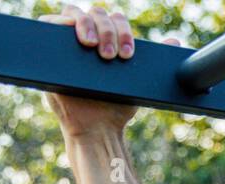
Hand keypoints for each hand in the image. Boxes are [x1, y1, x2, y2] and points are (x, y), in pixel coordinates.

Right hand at [39, 5, 180, 139]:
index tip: (128, 54)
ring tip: (93, 47)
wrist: (98, 129)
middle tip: (111, 56)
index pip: (115, 19)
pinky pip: (49, 23)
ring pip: (75, 12)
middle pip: (97, 13)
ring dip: (86, 23)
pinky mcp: (50, 51)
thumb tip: (175, 41)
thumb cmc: (118, 107)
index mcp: (110, 41)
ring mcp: (68, 42)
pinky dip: (59, 21)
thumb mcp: (138, 82)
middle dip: (107, 30)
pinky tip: (72, 32)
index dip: (123, 30)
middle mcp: (89, 37)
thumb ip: (153, 62)